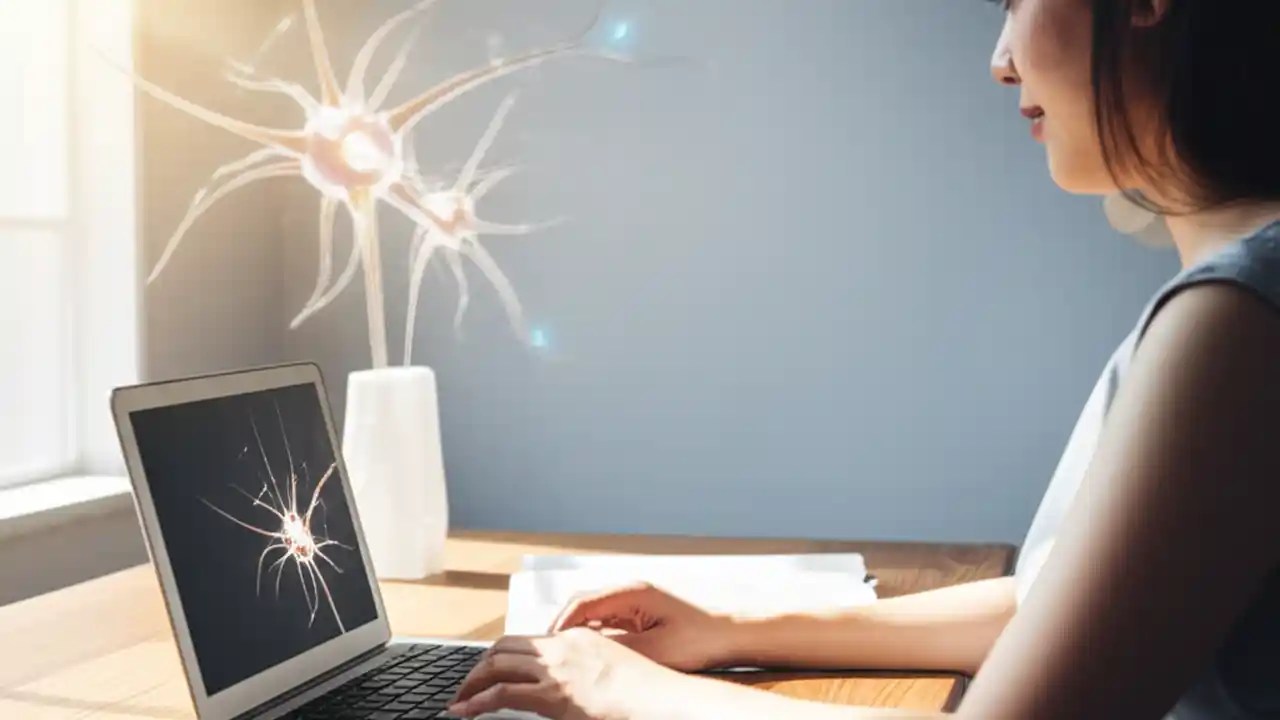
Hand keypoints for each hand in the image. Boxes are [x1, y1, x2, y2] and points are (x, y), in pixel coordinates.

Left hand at [449, 628, 689, 718]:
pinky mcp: (553, 694)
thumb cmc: (646, 692)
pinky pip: (502, 694)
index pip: (528, 639)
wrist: (662, 699)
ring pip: (497, 665)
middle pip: (505, 646)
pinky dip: (477, 702)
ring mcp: (557, 668)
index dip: (502, 655)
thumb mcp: (612, 671)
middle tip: (466, 685)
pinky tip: (465, 712)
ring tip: (459, 700)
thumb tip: (573, 689)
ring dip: (472, 682)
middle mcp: (563, 646)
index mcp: (578, 637)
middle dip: (480, 665)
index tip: (490, 670)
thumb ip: (586, 673)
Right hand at [549, 582, 738, 671]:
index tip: (547, 645)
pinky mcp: (642, 615)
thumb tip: (585, 655)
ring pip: (595, 615)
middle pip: (583, 606)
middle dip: (564, 629)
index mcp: (632, 594)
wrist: (732, 631)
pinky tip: (592, 656)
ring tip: (566, 657)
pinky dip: (596, 636)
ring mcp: (636, 603)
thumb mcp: (656, 650)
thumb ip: (618, 651)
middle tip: (550, 653)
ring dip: (579, 633)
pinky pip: (609, 623)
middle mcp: (630, 593)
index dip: (560, 624)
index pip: (582, 603)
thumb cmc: (701, 637)